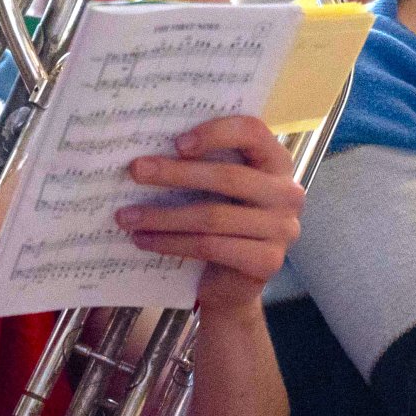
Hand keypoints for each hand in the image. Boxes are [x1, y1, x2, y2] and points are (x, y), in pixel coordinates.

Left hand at [114, 116, 302, 315]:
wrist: (234, 283)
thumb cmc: (223, 224)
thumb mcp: (220, 189)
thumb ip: (204, 164)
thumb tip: (149, 150)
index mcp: (277, 162)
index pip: (253, 132)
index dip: (215, 133)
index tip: (176, 142)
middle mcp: (288, 193)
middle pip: (227, 177)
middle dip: (175, 173)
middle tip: (135, 171)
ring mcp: (282, 229)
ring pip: (212, 217)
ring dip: (163, 216)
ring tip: (127, 216)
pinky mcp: (267, 261)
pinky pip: (210, 247)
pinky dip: (171, 243)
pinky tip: (143, 240)